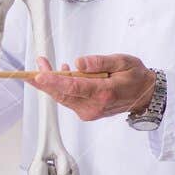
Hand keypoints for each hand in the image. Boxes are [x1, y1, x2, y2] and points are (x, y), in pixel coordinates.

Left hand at [29, 54, 155, 121]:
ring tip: (42, 65)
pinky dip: (61, 87)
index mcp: (104, 93)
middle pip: (62, 94)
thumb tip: (79, 62)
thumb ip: (100, 62)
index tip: (40, 75)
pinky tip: (61, 72)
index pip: (74, 87)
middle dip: (44, 81)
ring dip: (50, 82)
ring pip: (62, 97)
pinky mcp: (86, 112)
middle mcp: (94, 106)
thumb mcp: (123, 62)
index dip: (54, 81)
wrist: (145, 95)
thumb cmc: (135, 77)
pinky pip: (68, 99)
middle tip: (30, 69)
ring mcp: (89, 112)